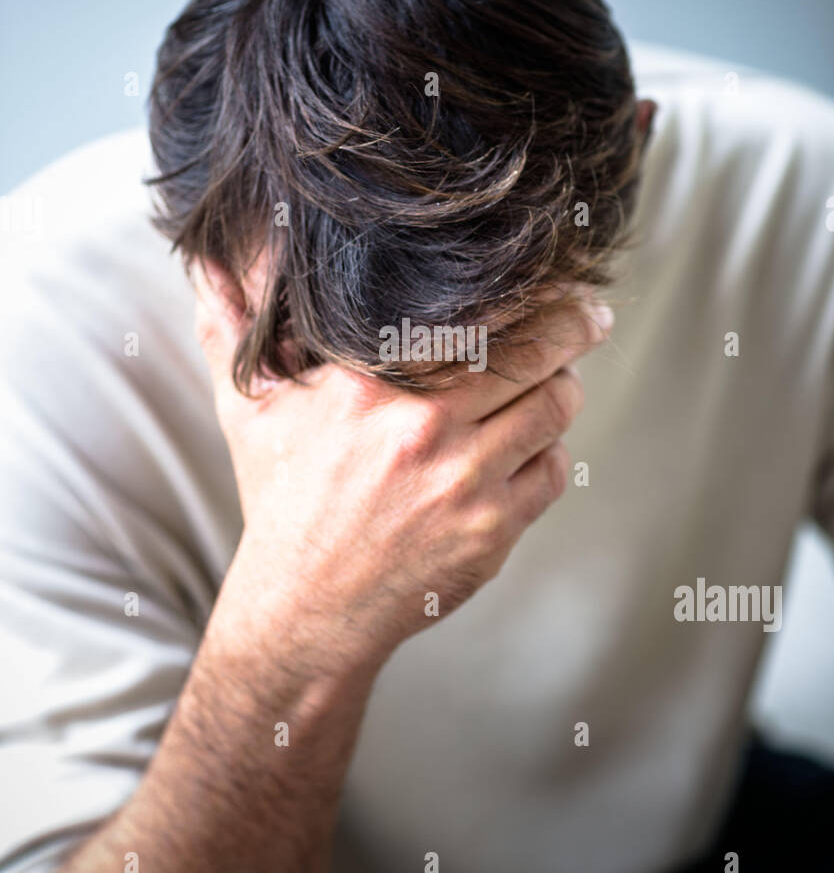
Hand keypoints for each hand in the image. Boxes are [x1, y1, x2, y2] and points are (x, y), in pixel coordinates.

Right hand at [193, 261, 612, 662]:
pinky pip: (553, 470)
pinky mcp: (491, 531)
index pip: (477, 312)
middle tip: (590, 317)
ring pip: (555, 409)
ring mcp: (464, 483)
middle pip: (537, 353)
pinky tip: (525, 449)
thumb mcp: (250, 410)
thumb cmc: (282, 500)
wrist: (305, 610)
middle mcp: (423, 429)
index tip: (553, 280)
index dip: (531, 291)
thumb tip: (205, 263)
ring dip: (561, 390)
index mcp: (369, 385)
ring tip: (552, 383)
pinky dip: (549, 453)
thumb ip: (229, 329)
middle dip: (574, 328)